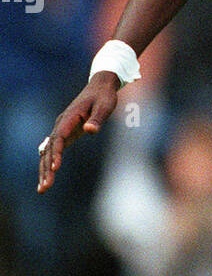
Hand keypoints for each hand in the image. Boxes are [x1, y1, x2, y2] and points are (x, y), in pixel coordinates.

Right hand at [37, 72, 118, 193]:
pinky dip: (49, 164)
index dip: (56, 153)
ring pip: (48, 152)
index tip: (56, 167)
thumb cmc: (104, 97)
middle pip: (49, 148)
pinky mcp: (65, 133)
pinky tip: (47, 179)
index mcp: (69, 117)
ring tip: (43, 189)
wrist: (100, 87)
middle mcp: (61, 124)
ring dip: (45, 170)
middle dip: (46, 168)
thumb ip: (97, 119)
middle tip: (46, 187)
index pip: (59, 137)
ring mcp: (61, 129)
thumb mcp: (105, 106)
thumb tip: (89, 130)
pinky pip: (54, 151)